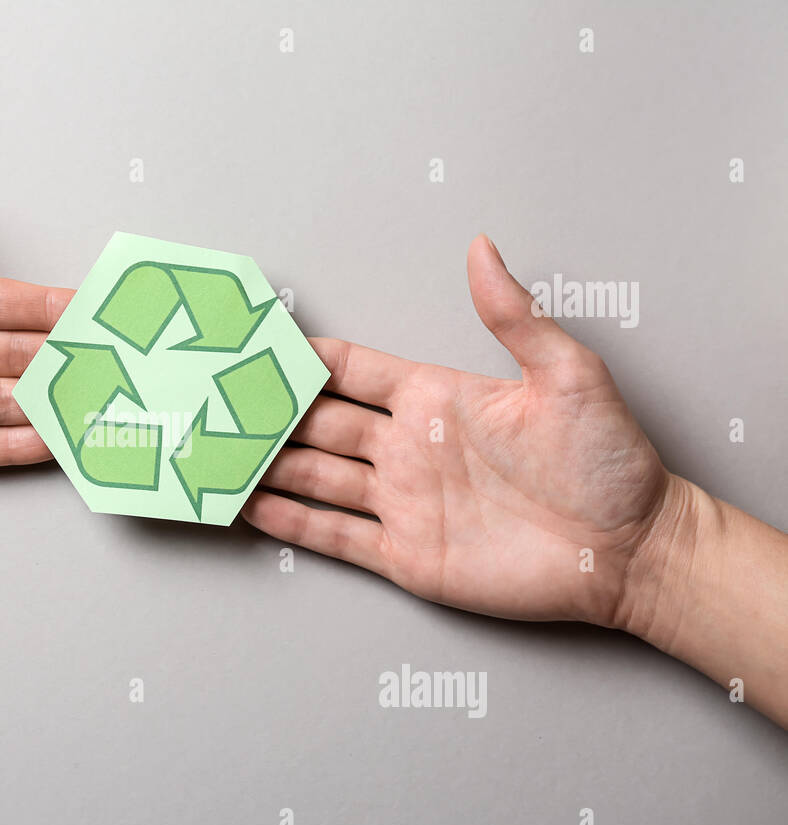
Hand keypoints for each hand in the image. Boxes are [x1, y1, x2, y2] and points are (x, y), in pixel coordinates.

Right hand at [243, 236, 673, 628]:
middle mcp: (407, 448)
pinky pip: (334, 535)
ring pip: (314, 478)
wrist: (628, 552)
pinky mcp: (406, 555)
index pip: (351, 371)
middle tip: (215, 402)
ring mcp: (402, 502)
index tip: (256, 346)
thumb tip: (481, 249)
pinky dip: (290, 522)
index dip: (305, 359)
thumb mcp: (568, 376)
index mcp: (435, 398)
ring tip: (217, 454)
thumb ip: (515, 317)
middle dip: (268, 412)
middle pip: (318, 424)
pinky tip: (252, 507)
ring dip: (266, 466)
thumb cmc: (610, 462)